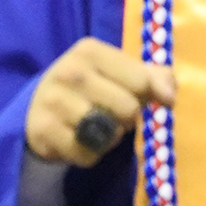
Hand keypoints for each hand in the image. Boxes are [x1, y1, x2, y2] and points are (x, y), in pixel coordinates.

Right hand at [24, 38, 175, 167]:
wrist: (36, 106)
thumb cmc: (90, 87)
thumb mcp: (119, 72)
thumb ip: (154, 78)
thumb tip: (169, 96)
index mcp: (90, 50)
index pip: (141, 81)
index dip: (144, 95)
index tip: (132, 96)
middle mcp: (68, 71)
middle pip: (128, 108)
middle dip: (126, 118)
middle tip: (109, 113)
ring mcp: (53, 101)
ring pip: (109, 133)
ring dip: (109, 138)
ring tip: (94, 128)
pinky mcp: (43, 130)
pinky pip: (88, 154)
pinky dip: (89, 154)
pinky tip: (77, 141)